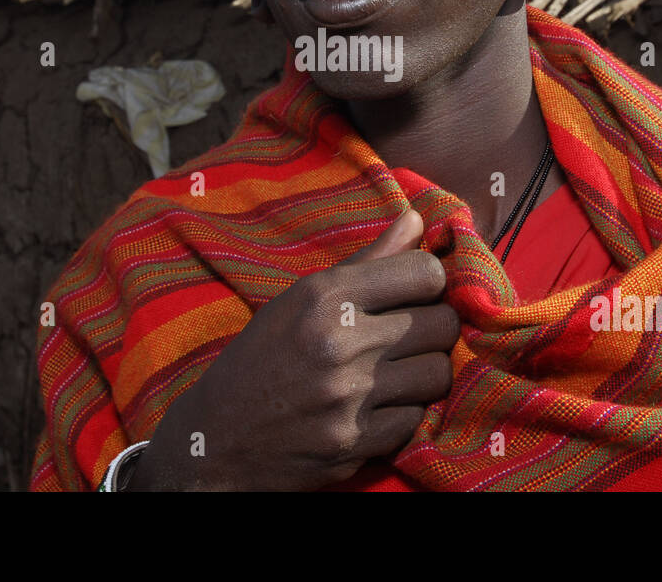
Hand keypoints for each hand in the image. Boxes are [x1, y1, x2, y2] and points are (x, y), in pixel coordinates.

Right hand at [127, 209, 458, 490]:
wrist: (218, 437)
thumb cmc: (264, 356)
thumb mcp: (303, 298)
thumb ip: (368, 260)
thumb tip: (419, 219)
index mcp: (325, 296)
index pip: (425, 272)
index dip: (431, 282)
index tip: (417, 293)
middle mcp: (340, 341)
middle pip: (443, 324)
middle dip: (434, 328)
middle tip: (410, 335)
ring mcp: (349, 395)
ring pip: (438, 373)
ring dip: (424, 373)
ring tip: (396, 372)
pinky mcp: (355, 442)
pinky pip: (416, 418)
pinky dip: (403, 414)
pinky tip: (376, 407)